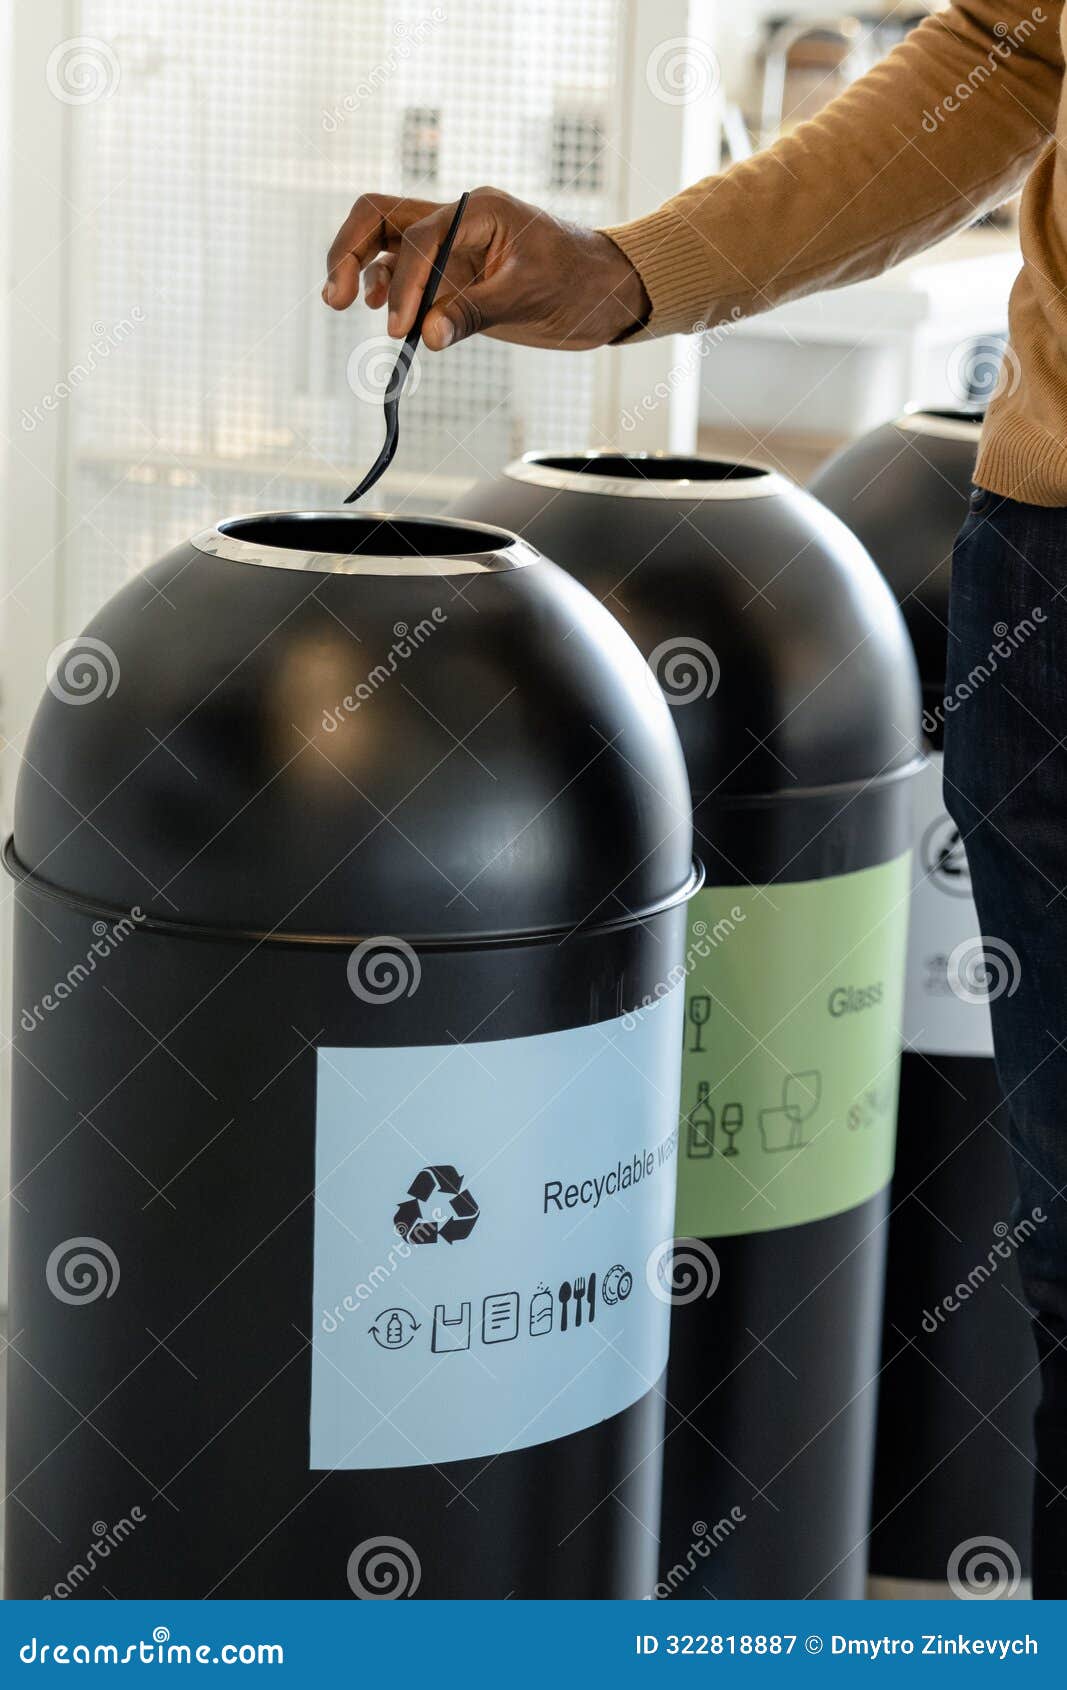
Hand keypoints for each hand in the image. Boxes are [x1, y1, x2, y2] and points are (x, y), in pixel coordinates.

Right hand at [323, 187, 648, 350]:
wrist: (605, 292)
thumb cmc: (578, 283)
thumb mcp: (529, 298)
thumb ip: (473, 313)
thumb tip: (425, 336)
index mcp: (477, 210)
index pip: (419, 238)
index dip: (405, 284)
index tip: (401, 329)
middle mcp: (455, 219)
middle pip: (379, 217)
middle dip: (349, 250)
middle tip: (335, 296)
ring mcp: (449, 246)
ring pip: (383, 242)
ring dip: (358, 267)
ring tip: (342, 303)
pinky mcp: (450, 274)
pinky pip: (402, 272)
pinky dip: (385, 289)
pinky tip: (381, 311)